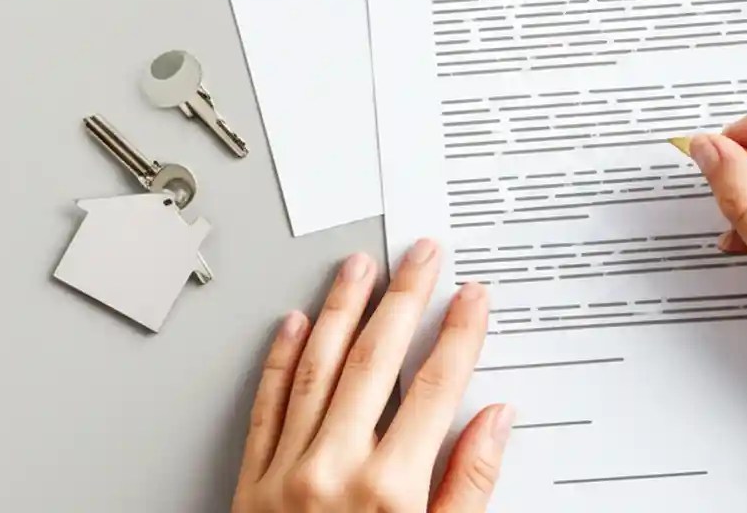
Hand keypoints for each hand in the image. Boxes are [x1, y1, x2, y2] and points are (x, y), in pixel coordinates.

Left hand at [232, 242, 513, 512]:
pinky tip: (294, 324)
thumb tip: (494, 424)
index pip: (436, 388)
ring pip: (317, 369)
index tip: (470, 301)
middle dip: (404, 297)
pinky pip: (266, 407)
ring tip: (358, 270)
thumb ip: (469, 484)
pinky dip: (281, 360)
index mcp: (391, 490)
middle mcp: (335, 471)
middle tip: (420, 258)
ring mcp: (288, 473)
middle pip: (376, 360)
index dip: (458, 335)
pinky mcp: (252, 485)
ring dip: (341, 309)